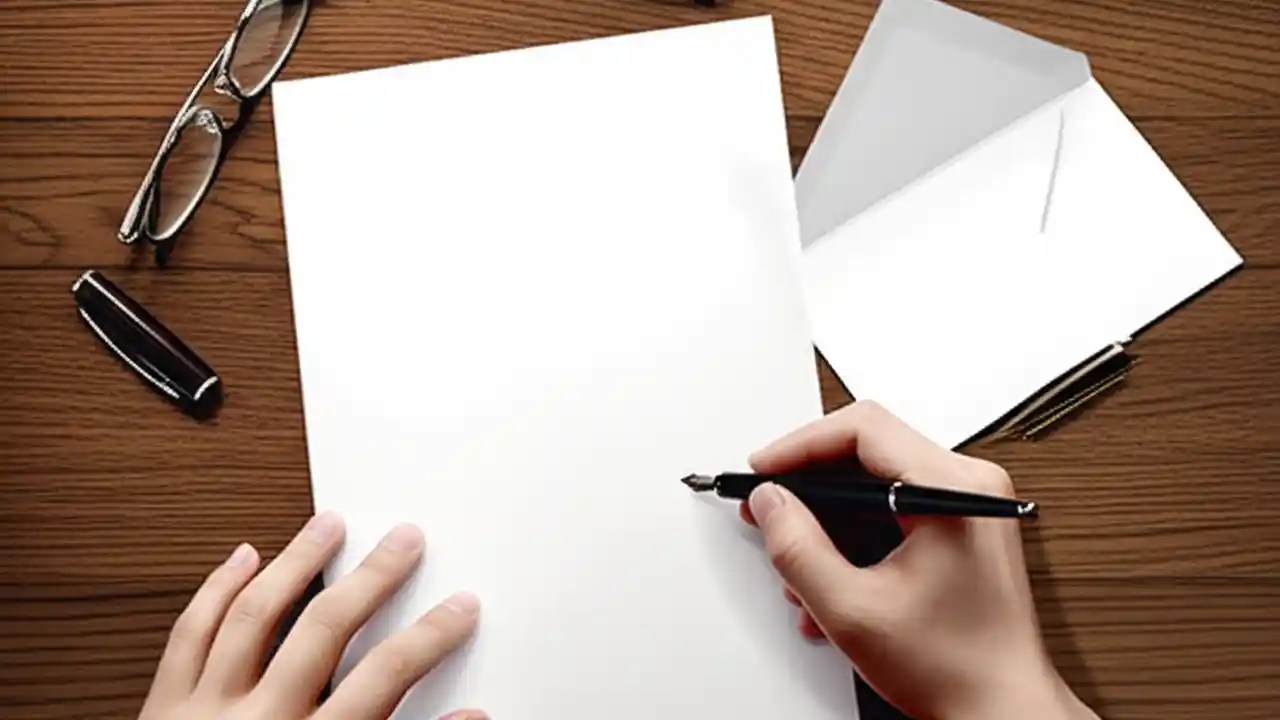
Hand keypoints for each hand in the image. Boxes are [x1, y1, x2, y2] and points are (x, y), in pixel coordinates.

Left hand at [139, 514, 483, 719]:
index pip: (386, 676)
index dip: (430, 636)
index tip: (460, 607)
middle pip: (327, 628)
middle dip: (374, 577)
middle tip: (404, 539)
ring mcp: (205, 710)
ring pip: (256, 613)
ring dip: (297, 562)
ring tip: (328, 526)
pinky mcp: (163, 708)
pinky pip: (190, 632)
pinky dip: (216, 589)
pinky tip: (243, 556)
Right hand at [742, 401, 1097, 719]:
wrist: (1003, 711)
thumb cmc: (958, 669)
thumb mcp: (853, 610)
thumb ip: (798, 549)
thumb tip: (769, 503)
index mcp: (954, 490)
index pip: (863, 430)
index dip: (799, 445)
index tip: (764, 470)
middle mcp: (969, 485)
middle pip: (867, 451)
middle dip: (809, 485)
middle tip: (769, 509)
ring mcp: (969, 505)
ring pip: (875, 483)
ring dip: (828, 520)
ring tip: (802, 569)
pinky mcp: (961, 527)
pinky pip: (893, 508)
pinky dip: (854, 536)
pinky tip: (832, 581)